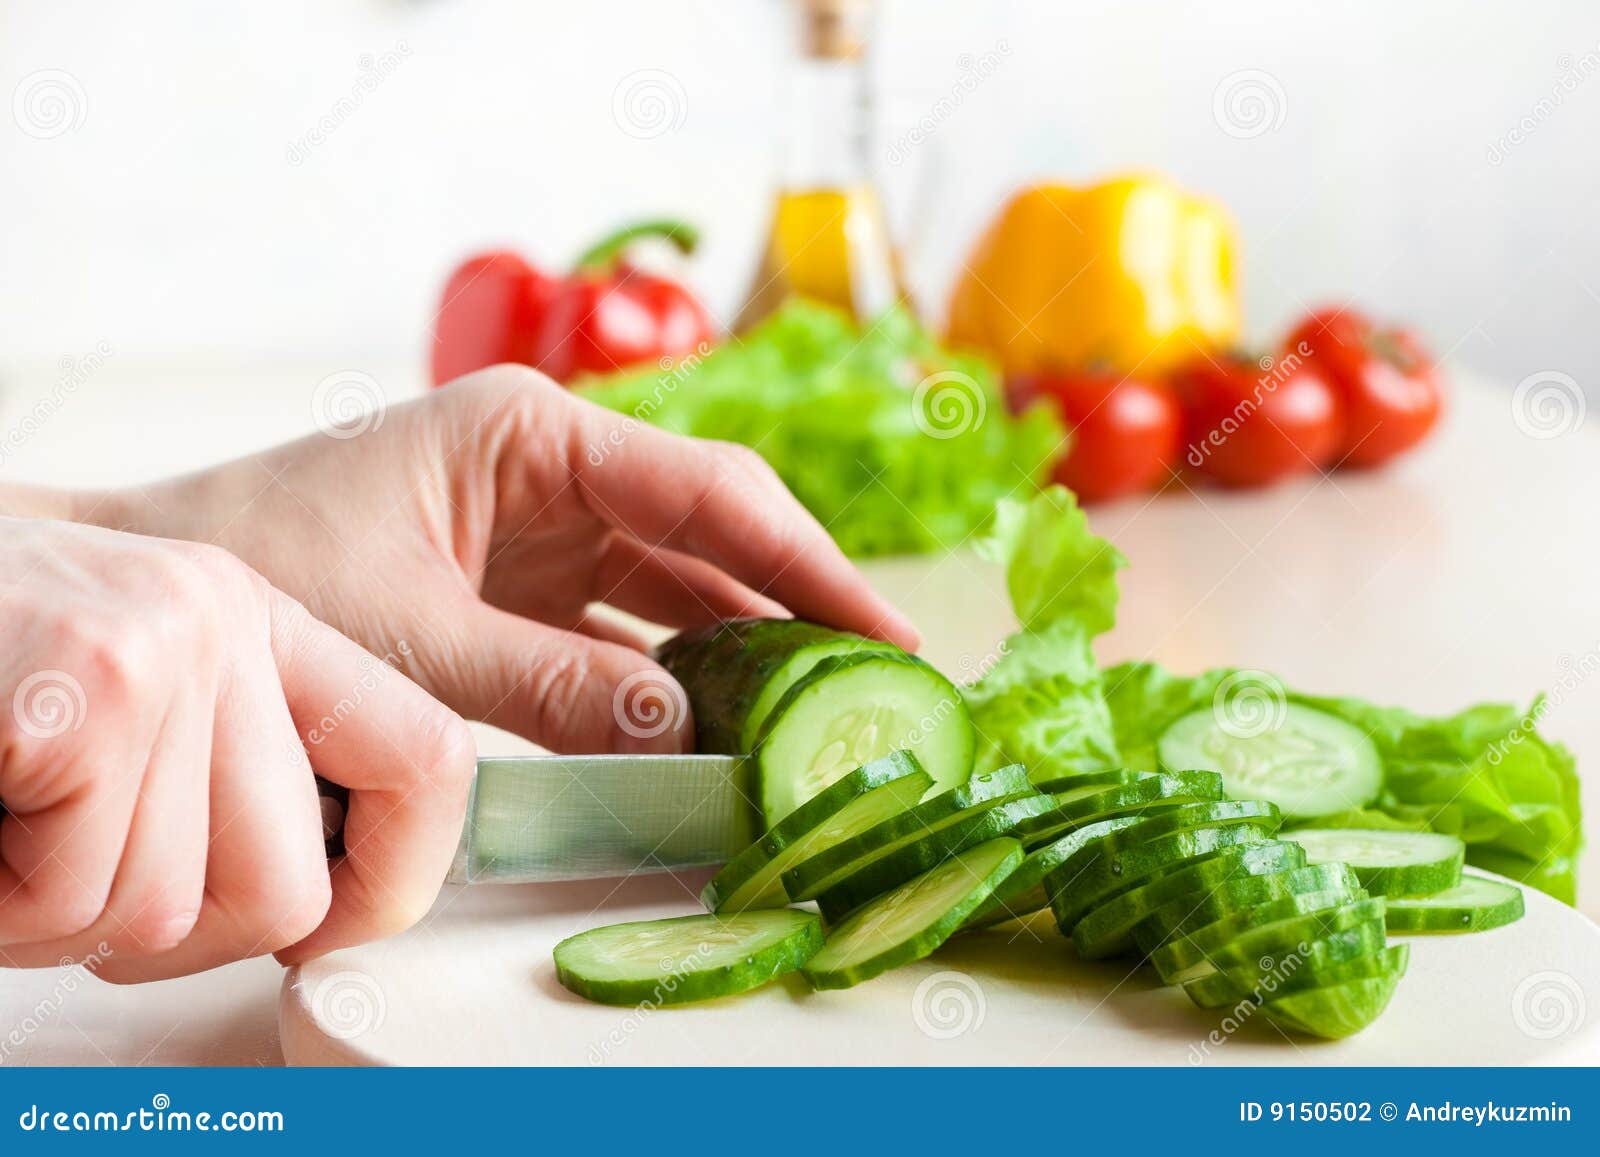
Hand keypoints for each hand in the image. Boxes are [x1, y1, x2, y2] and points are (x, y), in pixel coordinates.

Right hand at [0, 518, 472, 979]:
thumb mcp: (125, 698)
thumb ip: (224, 779)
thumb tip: (322, 907)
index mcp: (258, 625)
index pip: (429, 759)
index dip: (396, 881)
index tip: (324, 929)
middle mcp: (226, 619)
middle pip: (286, 885)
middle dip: (165, 936)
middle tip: (63, 884)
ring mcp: (158, 642)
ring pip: (164, 909)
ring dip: (52, 920)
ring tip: (2, 836)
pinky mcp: (83, 681)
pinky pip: (71, 890)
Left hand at [101, 367, 917, 753]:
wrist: (168, 580)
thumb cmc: (264, 568)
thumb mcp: (413, 635)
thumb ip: (552, 684)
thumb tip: (686, 728)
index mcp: (533, 432)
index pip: (709, 492)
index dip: (810, 564)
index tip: (883, 631)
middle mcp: (554, 466)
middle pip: (713, 531)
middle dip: (800, 601)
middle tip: (881, 678)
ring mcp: (543, 524)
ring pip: (680, 582)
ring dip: (747, 644)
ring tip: (824, 710)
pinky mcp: (524, 581)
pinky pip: (627, 625)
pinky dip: (675, 674)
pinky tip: (726, 720)